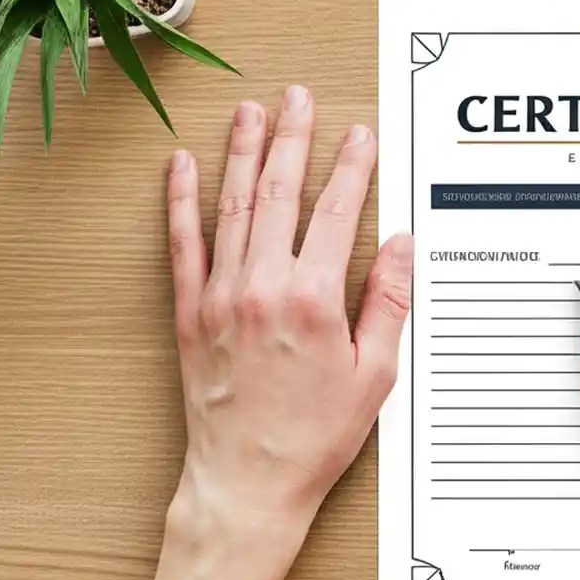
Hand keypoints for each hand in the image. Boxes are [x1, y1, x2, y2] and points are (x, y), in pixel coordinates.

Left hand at [141, 86, 412, 579]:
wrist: (248, 481)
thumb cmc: (314, 436)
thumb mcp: (374, 374)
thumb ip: (388, 302)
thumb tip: (398, 248)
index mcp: (313, 299)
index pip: (337, 213)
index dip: (352, 167)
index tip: (360, 137)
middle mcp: (262, 287)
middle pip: (280, 193)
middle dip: (292, 139)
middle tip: (298, 99)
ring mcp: (220, 296)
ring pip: (233, 206)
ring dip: (243, 153)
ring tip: (251, 113)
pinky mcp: (190, 313)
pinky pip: (183, 244)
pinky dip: (182, 201)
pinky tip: (185, 167)